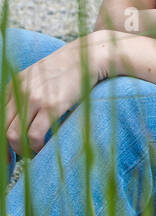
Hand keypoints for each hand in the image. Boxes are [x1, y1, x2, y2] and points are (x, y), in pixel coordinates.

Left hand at [4, 31, 112, 156]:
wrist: (87, 57)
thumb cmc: (67, 70)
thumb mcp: (38, 77)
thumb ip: (25, 94)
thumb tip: (20, 122)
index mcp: (14, 85)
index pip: (0, 118)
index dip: (1, 139)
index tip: (7, 154)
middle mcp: (20, 91)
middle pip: (2, 129)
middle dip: (8, 149)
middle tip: (18, 158)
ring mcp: (35, 99)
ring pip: (13, 135)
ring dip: (22, 150)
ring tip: (34, 152)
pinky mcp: (51, 106)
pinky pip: (34, 136)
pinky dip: (36, 147)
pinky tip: (44, 147)